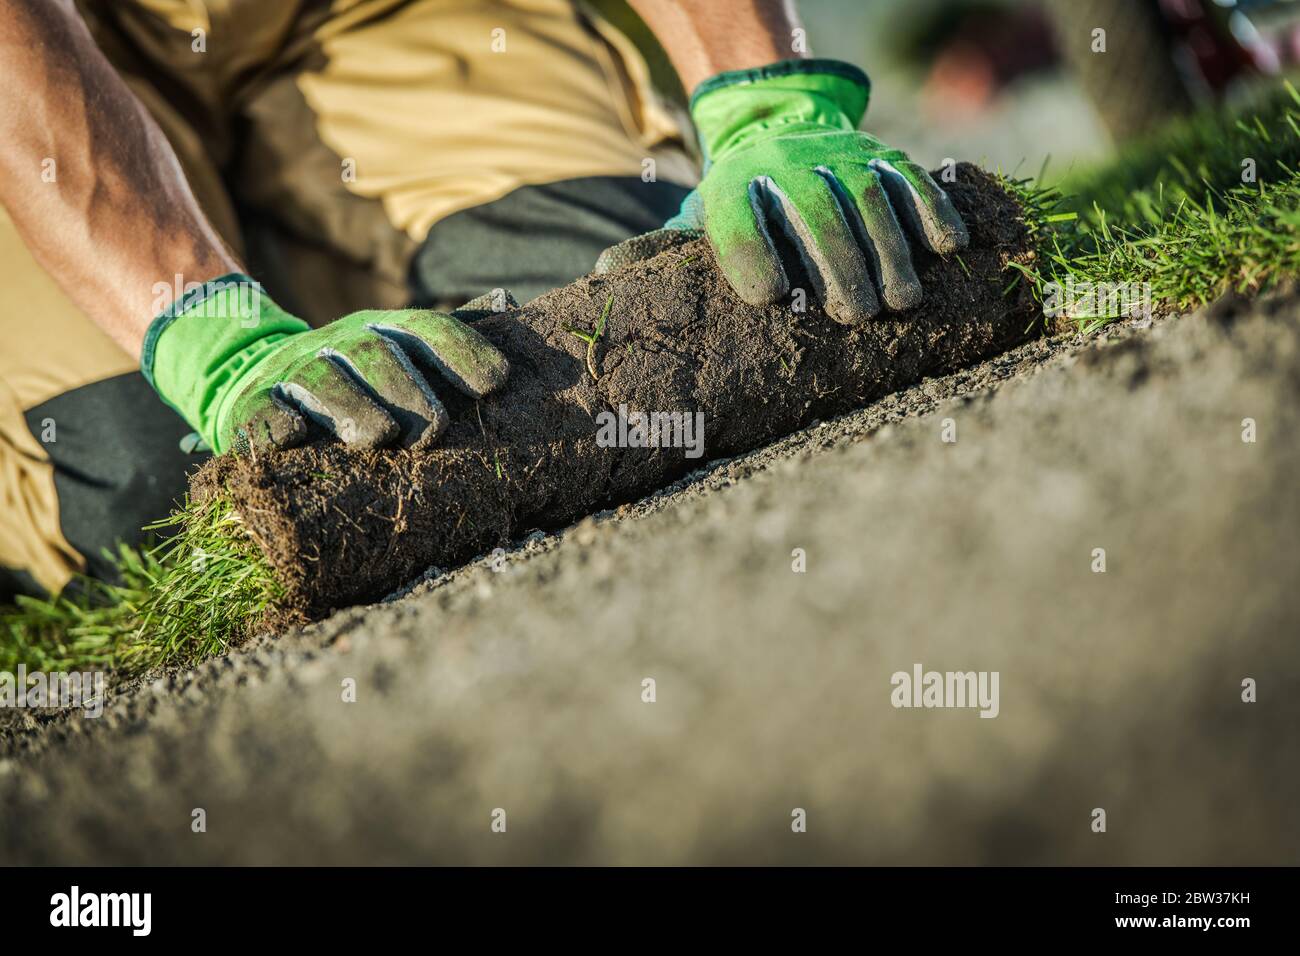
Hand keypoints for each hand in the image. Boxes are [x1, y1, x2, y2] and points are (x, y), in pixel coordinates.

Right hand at [143, 275, 509, 453]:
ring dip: (351, 406)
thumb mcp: (400, 350)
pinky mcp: (250, 404)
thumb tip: (511, 304)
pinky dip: (276, 422)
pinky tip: (295, 435)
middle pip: (374, 353)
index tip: (495, 383)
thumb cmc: (355, 377)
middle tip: (432, 434)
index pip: (426, 328)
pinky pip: (260, 409)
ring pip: (321, 379)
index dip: (462, 351)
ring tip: (378, 437)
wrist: (254, 377)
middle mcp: (339, 342)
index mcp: (382, 329)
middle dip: (406, 390)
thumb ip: (452, 336)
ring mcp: (292, 371)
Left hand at [599, 59, 967, 323]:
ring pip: (869, 198)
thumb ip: (661, 248)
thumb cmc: (738, 201)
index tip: (769, 300)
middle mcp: (787, 166)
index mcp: (733, 187)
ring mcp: (840, 156)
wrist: (779, 126)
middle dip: (838, 265)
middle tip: (856, 316)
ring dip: (890, 251)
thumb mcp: (697, 216)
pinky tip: (949, 248)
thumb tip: (601, 273)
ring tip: (901, 304)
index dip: (751, 255)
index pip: (738, 220)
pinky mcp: (882, 154)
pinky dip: (933, 209)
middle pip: (815, 212)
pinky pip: (912, 178)